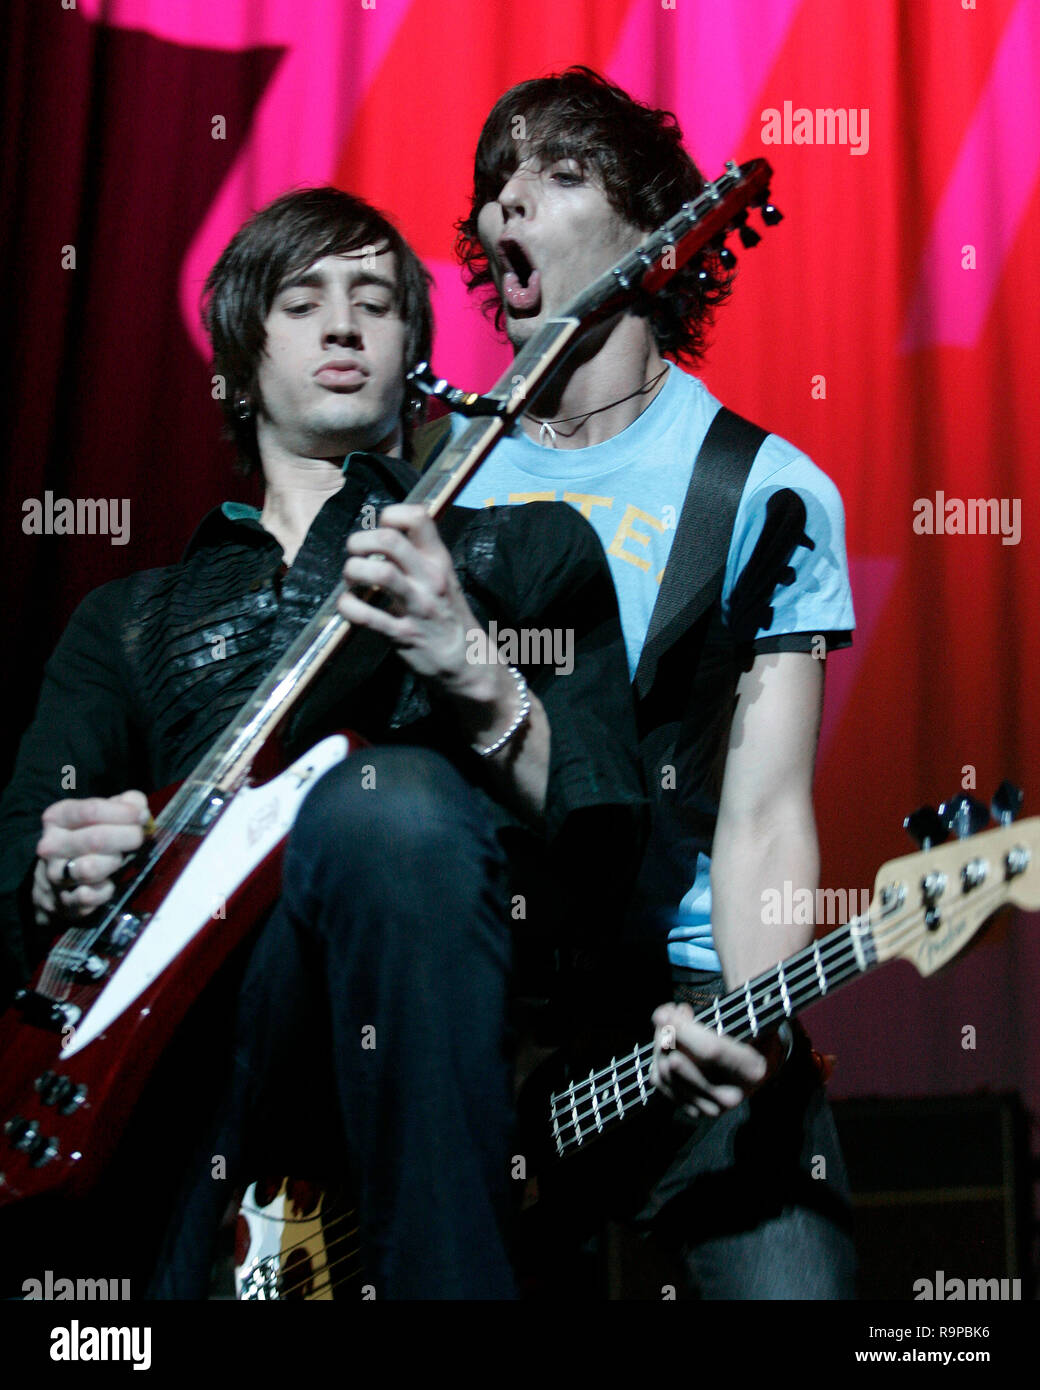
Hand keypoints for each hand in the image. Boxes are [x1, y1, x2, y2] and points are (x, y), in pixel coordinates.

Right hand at [33, 790, 150, 924]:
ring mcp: (55, 874)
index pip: (91, 811)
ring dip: (114, 863)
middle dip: (128, 837)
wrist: (56, 881)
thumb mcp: (101, 814)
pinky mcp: (65, 900)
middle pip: (96, 839)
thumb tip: (140, 809)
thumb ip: (124, 804)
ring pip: (91, 868)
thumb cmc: (86, 839)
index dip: (123, 813)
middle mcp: (51, 845)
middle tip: (139, 837)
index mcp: (57, 817)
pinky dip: (107, 889)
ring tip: (118, 859)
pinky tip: (109, 883)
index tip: (141, 816)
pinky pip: (92, 895)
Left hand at [337, 504, 483, 692]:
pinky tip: (348, 605)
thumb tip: (381, 534)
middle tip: (354, 553)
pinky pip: (367, 615)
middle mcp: (430, 578)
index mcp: (439, 560)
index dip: (390, 515)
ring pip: (381, 572)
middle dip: (360, 541)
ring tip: (351, 577)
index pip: (418, 517)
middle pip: (391, 540)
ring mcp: (417, 606)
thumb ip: (418, 556)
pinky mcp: (402, 634)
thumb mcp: (442, 577)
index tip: (379, 530)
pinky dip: (348, 606)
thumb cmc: (447, 614)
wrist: (467, 661)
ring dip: (354, 570)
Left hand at [650, 1001, 785, 1118]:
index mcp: (750, 1070)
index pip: (709, 1050)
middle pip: (678, 1064)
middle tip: (669, 1012)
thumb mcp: (748, 1018)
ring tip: (669, 1024)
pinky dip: (657, 1058)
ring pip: (665, 1072)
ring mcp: (709, 1107)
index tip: (664, 1013)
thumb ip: (723, 1008)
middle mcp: (729, 1095)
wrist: (757, 1071)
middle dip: (665, 1033)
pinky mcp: (693, 1110)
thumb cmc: (753, 1037)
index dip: (682, 1029)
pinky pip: (660, 1081)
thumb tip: (681, 1009)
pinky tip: (667, 1043)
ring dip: (659, 1043)